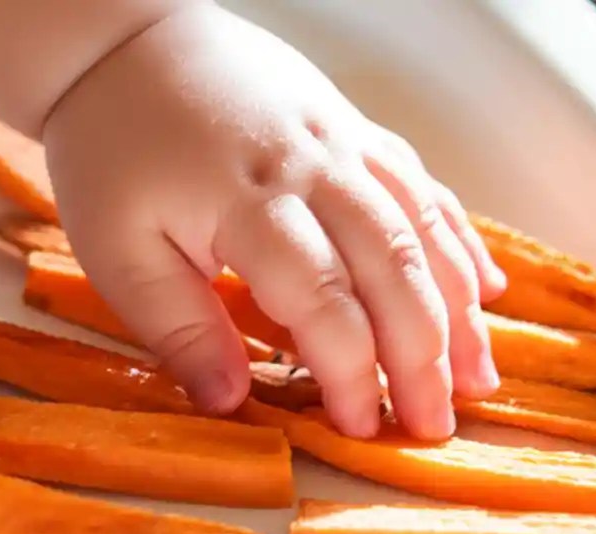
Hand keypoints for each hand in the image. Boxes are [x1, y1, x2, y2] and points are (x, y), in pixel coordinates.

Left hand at [41, 4, 505, 439]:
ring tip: (478, 377)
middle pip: (393, 268)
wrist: (122, 44)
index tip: (361, 427)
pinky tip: (483, 288)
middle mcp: (313, 167)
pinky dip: (458, 240)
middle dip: (423, 356)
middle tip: (434, 426)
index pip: (324, 302)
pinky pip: (422, 185)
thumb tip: (228, 403)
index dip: (352, 372)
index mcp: (249, 202)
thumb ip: (177, 328)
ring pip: (423, 228)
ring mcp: (342, 140)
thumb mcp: (117, 250)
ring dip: (459, 308)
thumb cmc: (112, 150)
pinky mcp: (352, 126)